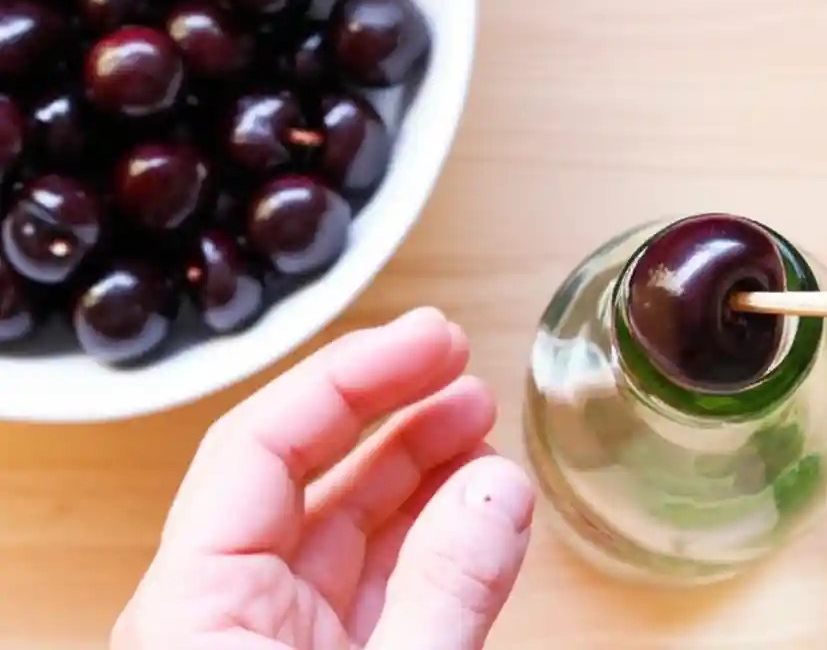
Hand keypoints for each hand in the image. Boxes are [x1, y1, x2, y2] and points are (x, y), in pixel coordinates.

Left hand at [111, 309, 533, 649]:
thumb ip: (442, 591)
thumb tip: (499, 484)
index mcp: (197, 607)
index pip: (260, 446)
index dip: (351, 375)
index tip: (430, 339)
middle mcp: (231, 616)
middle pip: (309, 475)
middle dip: (392, 408)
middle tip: (459, 360)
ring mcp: (282, 648)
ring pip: (352, 530)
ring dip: (423, 468)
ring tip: (479, 420)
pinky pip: (386, 587)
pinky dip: (438, 541)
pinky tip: (479, 502)